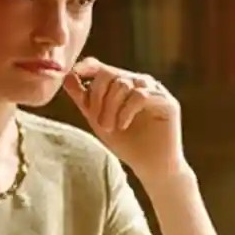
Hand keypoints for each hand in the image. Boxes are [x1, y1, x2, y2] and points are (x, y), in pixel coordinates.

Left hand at [62, 57, 190, 183]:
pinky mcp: (167, 102)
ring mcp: (155, 90)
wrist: (151, 167)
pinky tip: (123, 125)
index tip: (74, 73)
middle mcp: (139, 83)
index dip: (87, 67)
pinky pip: (140, 95)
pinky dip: (126, 110)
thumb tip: (67, 77)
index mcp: (123, 84)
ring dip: (111, 107)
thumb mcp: (98, 120)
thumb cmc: (126, 144)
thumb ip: (84, 99)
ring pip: (124, 84)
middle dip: (98, 97)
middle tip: (98, 122)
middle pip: (109, 73)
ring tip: (110, 127)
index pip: (102, 67)